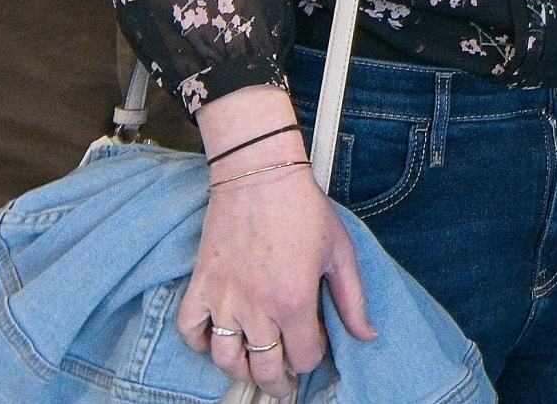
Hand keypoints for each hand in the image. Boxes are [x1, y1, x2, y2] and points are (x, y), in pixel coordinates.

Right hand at [181, 87, 375, 397]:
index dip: (312, 357)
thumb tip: (366, 335)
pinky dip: (199, 341)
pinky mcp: (201, 284)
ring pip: (225, 360)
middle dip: (278, 383)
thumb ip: (353, 299)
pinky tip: (217, 337)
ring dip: (240, 370)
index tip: (313, 345)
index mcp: (295, 301)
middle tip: (283, 382)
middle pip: (264, 370)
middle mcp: (257, 308)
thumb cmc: (303, 208)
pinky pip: (190, 330)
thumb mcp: (340, 251)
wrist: (260, 174)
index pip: (303, 358)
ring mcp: (225, 299)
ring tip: (253, 364)